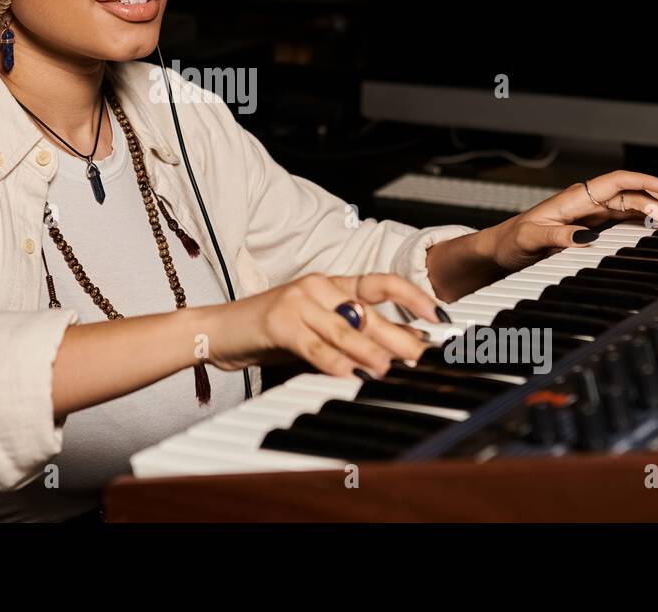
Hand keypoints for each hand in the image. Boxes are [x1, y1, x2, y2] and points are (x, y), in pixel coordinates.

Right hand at [201, 273, 437, 378]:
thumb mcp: (315, 330)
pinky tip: (353, 374)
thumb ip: (350, 336)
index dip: (412, 297)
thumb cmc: (270, 332)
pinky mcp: (279, 324)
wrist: (218, 329)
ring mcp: (297, 302)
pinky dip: (336, 362)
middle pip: (368, 312)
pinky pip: (315, 346)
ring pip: (344, 329)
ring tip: (393, 369)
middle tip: (424, 356)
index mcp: (331, 284)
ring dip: (371, 351)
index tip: (439, 316)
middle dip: (400, 336)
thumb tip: (397, 354)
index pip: (381, 283)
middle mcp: (318, 287)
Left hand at [483, 169, 657, 272]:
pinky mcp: (592, 224)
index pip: (617, 182)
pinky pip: (626, 218)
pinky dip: (647, 220)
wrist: (501, 248)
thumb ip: (558, 237)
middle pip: (633, 194)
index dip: (645, 182)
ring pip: (633, 205)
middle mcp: (587, 201)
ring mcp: (592, 212)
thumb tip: (587, 237)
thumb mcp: (532, 240)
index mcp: (575, 198)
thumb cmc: (513, 240)